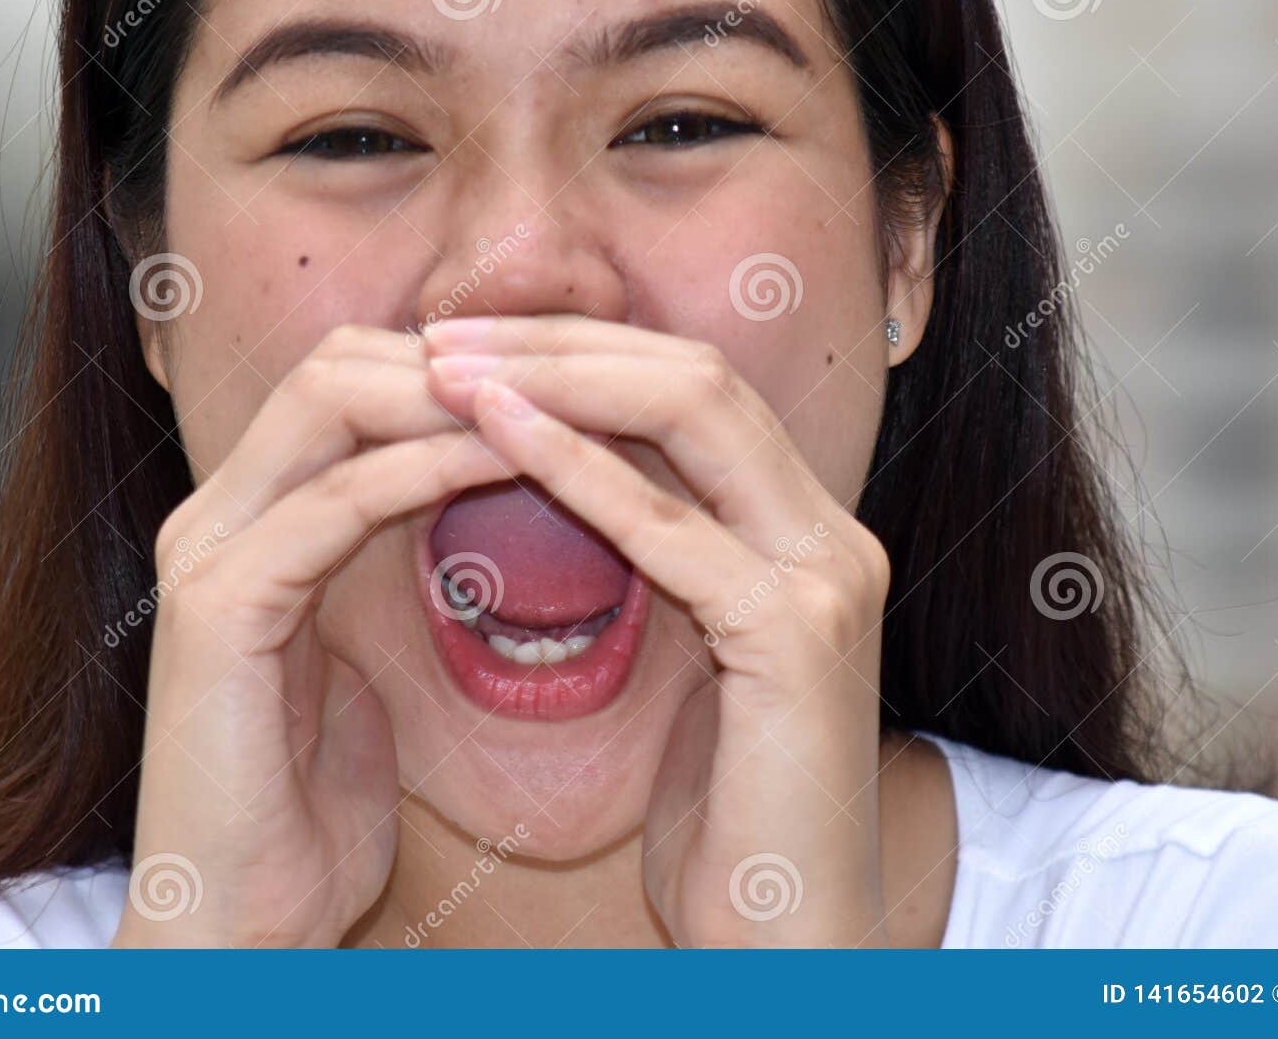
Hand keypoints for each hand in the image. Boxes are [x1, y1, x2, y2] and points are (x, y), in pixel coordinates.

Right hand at [115, 326, 517, 946]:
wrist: (234, 927)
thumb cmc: (308, 811)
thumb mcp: (358, 660)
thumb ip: (384, 570)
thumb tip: (468, 511)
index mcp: (248, 522)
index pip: (351, 381)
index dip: (458, 370)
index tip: (564, 388)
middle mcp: (216, 516)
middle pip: (338, 362)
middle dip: (463, 361)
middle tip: (572, 381)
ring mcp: (208, 553)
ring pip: (333, 401)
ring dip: (457, 395)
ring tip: (560, 406)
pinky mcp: (221, 608)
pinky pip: (338, 501)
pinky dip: (429, 470)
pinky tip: (512, 468)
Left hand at [424, 316, 889, 946]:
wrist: (788, 941)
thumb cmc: (725, 817)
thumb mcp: (696, 659)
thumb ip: (667, 561)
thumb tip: (574, 477)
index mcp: (806, 533)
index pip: (695, 393)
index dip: (583, 354)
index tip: (475, 349)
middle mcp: (833, 536)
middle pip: (698, 376)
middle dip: (563, 342)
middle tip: (444, 335)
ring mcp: (826, 578)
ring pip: (693, 416)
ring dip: (558, 378)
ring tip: (448, 364)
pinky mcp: (796, 636)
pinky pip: (673, 527)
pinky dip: (579, 467)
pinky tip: (494, 434)